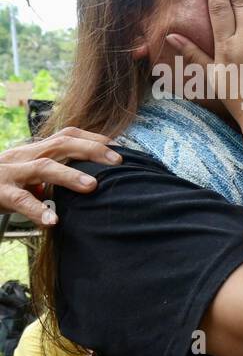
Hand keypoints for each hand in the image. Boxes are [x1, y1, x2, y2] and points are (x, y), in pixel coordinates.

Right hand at [0, 128, 121, 225]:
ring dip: (69, 175)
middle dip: (91, 150)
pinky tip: (53, 220)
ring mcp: (11, 173)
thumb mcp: (29, 172)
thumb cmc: (2, 182)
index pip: (66, 135)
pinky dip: (38, 209)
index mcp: (34, 150)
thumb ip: (53, 172)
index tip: (118, 146)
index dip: (92, 137)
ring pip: (43, 167)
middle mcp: (24, 156)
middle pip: (61, 144)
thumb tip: (91, 179)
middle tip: (117, 162)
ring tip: (91, 186)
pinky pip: (20, 200)